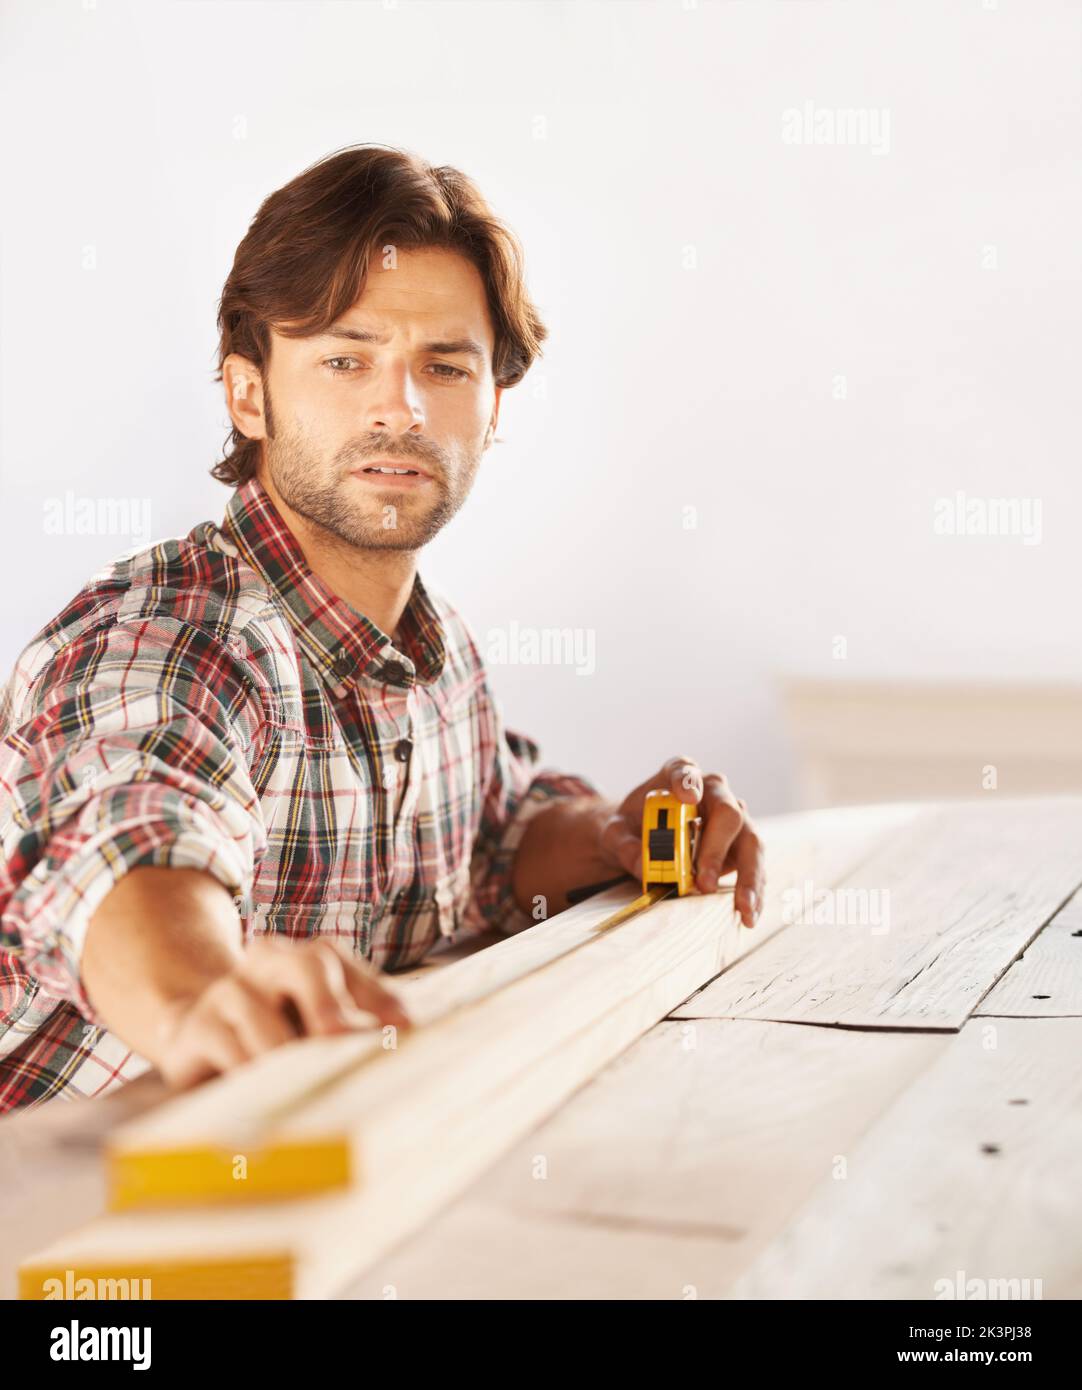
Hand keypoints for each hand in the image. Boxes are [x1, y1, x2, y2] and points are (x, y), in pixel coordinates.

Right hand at [153, 936, 411, 1089]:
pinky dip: (247, 1072)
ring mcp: (230, 989)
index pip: (348, 968)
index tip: (406, 1028)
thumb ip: (353, 1032)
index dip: (379, 997)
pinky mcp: (196, 1026)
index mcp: (309, 959)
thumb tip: (400, 1047)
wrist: (195, 1039)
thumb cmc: (275, 1035)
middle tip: (342, 1039)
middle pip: (308, 964)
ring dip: (284, 1054)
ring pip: (263, 1013)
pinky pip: (226, 1046)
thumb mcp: (315, 1028)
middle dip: (329, 1004)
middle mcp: (270, 961)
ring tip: (301, 1084)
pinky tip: (261, 1094)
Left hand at [597, 756, 764, 927]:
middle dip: (717, 848)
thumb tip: (643, 865)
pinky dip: (752, 891)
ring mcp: (732, 819)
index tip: (688, 797)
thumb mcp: (615, 834)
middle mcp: (712, 793)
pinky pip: (753, 866)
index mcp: (678, 777)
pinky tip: (750, 913)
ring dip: (748, 876)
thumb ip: (623, 844)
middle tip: (703, 882)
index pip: (685, 772)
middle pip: (727, 811)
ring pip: (750, 841)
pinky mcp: (740, 846)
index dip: (688, 782)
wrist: (641, 839)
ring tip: (743, 907)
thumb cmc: (631, 828)